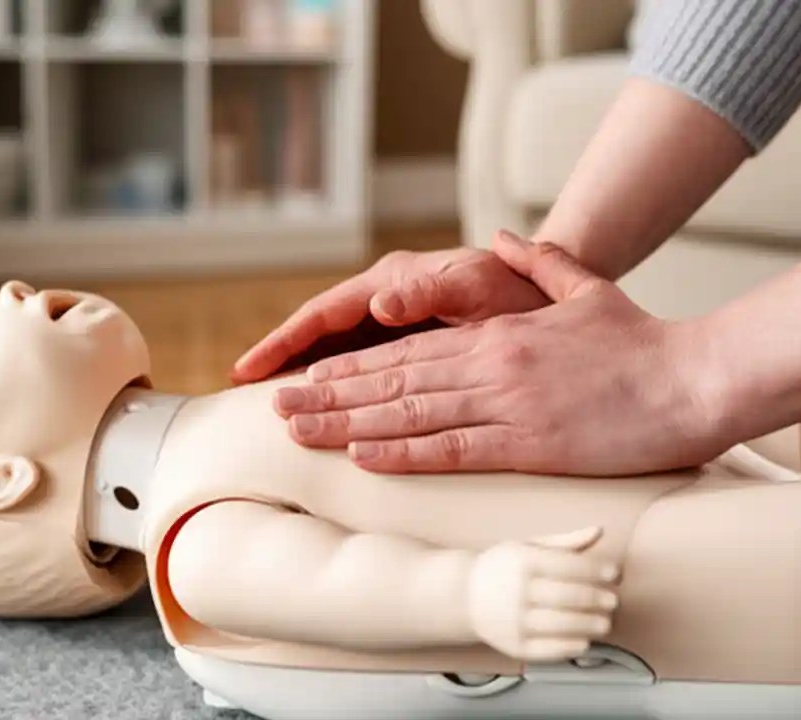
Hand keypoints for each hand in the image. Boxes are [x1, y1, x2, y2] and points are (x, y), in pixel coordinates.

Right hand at [231, 240, 549, 382]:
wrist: (552, 297)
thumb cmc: (516, 288)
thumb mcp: (477, 284)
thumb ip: (430, 290)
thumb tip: (379, 301)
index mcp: (393, 283)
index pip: (323, 314)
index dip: (285, 342)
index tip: (252, 368)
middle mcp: (388, 304)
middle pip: (323, 337)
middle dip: (285, 365)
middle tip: (248, 396)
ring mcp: (400, 329)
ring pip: (343, 357)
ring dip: (313, 382)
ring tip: (280, 412)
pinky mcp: (418, 354)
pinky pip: (371, 374)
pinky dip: (348, 393)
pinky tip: (331, 417)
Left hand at [273, 232, 726, 475]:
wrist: (694, 379)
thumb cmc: (644, 342)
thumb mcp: (585, 290)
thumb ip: (537, 262)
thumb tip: (503, 236)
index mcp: (498, 333)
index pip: (409, 349)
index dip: (354, 364)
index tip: (313, 373)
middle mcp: (490, 365)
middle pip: (394, 380)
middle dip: (330, 393)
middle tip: (277, 404)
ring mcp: (506, 403)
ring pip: (409, 413)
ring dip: (347, 422)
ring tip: (298, 429)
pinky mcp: (528, 442)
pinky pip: (452, 448)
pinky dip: (402, 452)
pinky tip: (363, 456)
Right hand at [467, 526, 619, 661]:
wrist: (465, 595)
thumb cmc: (504, 568)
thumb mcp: (529, 546)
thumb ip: (566, 542)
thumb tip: (599, 531)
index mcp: (523, 561)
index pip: (570, 566)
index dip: (597, 570)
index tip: (615, 574)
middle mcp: (517, 591)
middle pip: (570, 597)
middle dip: (598, 600)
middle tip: (613, 601)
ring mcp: (514, 621)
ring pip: (563, 625)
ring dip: (591, 625)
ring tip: (605, 623)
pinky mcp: (513, 646)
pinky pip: (549, 650)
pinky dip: (572, 647)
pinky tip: (585, 641)